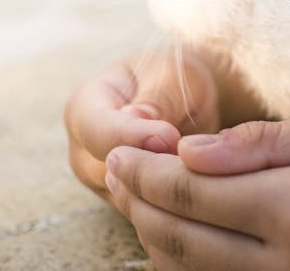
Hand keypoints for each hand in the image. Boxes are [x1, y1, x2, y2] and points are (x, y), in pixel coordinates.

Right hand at [64, 49, 219, 200]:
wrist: (191, 96)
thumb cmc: (176, 77)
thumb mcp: (172, 73)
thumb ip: (158, 97)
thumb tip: (136, 119)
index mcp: (84, 107)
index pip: (95, 131)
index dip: (132, 137)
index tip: (170, 136)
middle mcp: (85, 152)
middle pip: (109, 175)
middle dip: (153, 170)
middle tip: (194, 158)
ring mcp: (104, 183)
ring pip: (131, 201)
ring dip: (168, 189)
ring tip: (205, 166)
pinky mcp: (129, 205)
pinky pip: (150, 216)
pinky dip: (176, 204)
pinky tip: (204, 185)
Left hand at [104, 121, 289, 269]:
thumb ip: (265, 146)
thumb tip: (189, 151)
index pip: (191, 194)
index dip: (146, 172)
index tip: (118, 151)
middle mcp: (285, 269)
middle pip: (178, 240)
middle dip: (137, 203)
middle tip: (116, 172)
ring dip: (153, 238)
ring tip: (136, 200)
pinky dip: (187, 270)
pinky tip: (180, 242)